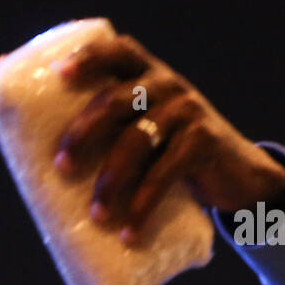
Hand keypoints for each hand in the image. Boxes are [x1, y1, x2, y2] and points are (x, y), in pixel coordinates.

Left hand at [53, 33, 284, 241]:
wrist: (237, 176)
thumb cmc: (172, 154)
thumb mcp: (146, 132)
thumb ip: (113, 131)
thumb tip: (47, 161)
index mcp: (145, 77)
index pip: (116, 52)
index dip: (87, 58)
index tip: (59, 74)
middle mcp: (166, 85)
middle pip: (115, 100)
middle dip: (83, 132)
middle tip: (61, 167)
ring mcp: (187, 110)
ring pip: (136, 141)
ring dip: (110, 181)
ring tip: (97, 216)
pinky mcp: (203, 141)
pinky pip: (164, 173)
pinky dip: (143, 205)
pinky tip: (129, 231)